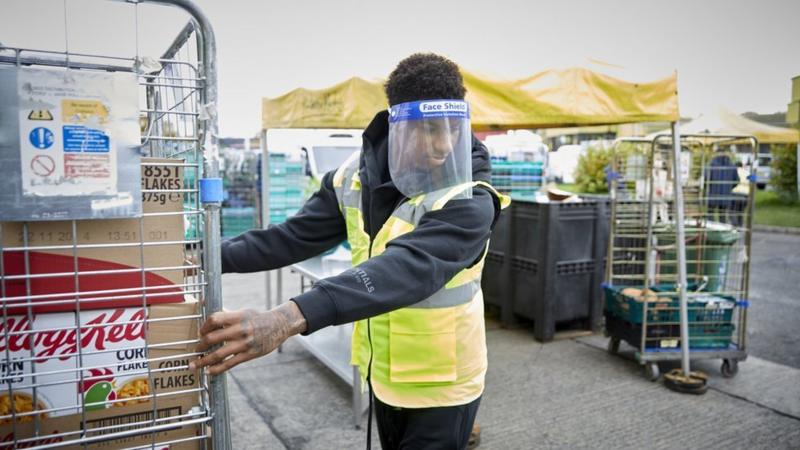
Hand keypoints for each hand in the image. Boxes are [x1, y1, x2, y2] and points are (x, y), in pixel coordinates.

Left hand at [189, 302, 306, 374]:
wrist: (279, 326)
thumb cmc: (257, 318)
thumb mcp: (243, 312)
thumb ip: (226, 314)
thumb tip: (206, 309)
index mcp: (237, 316)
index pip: (214, 319)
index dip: (204, 326)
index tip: (200, 332)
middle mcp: (240, 330)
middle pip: (212, 338)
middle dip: (200, 345)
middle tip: (196, 349)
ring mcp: (244, 343)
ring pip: (218, 354)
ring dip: (203, 361)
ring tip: (194, 365)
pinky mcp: (249, 354)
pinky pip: (229, 364)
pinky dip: (216, 369)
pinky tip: (208, 371)